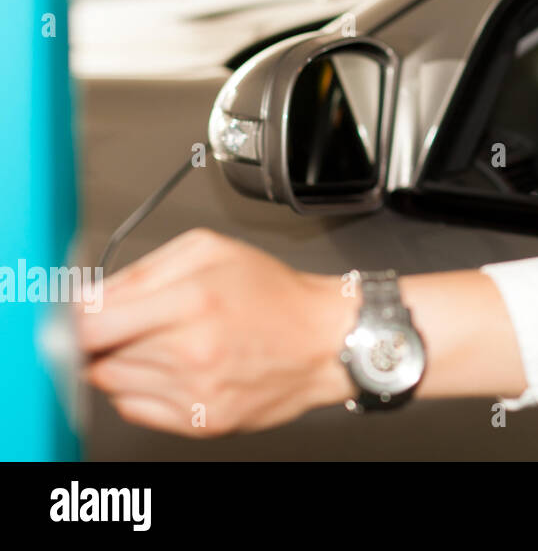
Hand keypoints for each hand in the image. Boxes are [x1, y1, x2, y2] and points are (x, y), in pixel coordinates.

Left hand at [77, 228, 356, 436]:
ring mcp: (197, 391)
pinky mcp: (203, 421)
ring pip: (113, 384)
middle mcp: (193, 350)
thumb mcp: (212, 252)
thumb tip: (92, 296)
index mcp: (194, 300)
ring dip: (124, 363)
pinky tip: (172, 369)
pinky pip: (136, 411)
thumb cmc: (275, 294)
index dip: (77, 320)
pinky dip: (141, 391)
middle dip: (107, 338)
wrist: (324, 341)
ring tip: (163, 344)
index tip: (83, 315)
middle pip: (99, 355)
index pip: (93, 325)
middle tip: (136, 324)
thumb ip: (145, 270)